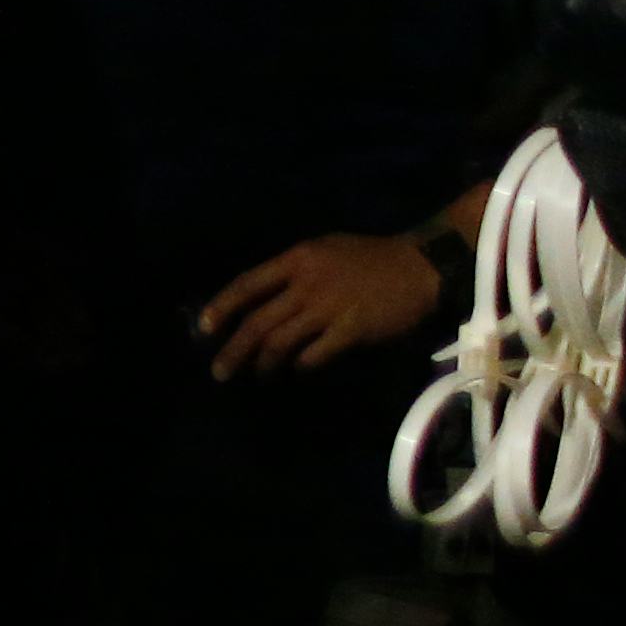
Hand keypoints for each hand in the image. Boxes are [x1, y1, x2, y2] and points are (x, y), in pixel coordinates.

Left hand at [198, 232, 450, 379]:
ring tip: (258, 376)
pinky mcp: (351, 329)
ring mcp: (328, 307)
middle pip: (257, 322)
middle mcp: (306, 283)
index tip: (204, 329)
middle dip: (233, 350)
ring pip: (280, 342)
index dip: (221, 307)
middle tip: (219, 372)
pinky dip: (301, 366)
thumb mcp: (325, 250)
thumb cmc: (371, 258)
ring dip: (263, 364)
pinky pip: (314, 355)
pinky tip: (298, 372)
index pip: (247, 284)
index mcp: (297, 260)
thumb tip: (262, 299)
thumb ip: (293, 272)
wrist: (421, 265)